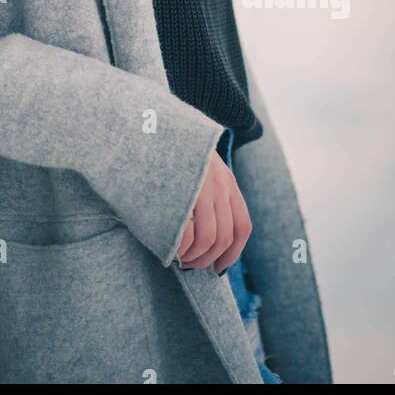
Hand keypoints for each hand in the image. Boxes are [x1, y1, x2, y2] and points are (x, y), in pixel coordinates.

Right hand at [175, 149, 252, 272]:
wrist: (152, 126)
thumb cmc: (173, 152)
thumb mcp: (200, 168)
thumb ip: (210, 194)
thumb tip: (211, 236)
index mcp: (227, 181)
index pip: (242, 226)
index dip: (232, 253)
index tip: (219, 267)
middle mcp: (219, 184)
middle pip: (225, 237)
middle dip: (209, 259)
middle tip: (192, 265)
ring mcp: (201, 186)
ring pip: (208, 238)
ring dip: (195, 256)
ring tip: (180, 258)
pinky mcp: (180, 190)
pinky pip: (187, 231)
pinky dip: (182, 246)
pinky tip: (170, 246)